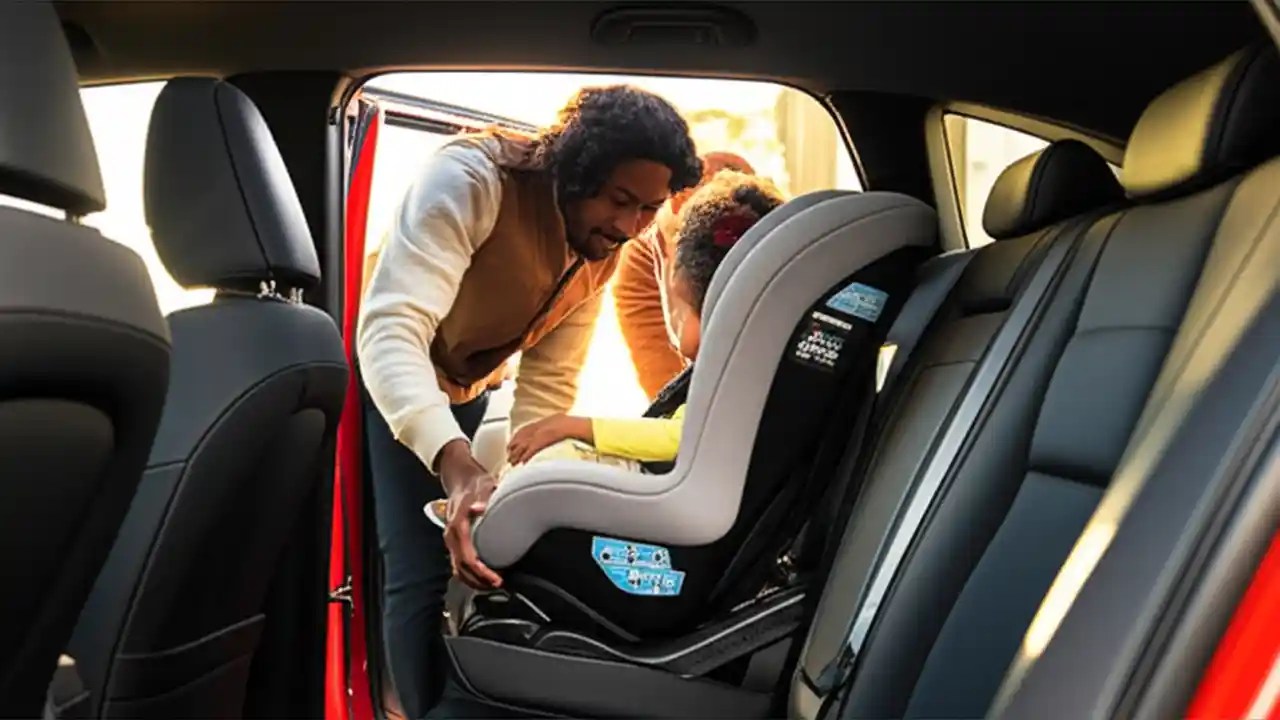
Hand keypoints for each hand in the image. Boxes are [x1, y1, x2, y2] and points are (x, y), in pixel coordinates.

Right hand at [435, 441, 502, 589]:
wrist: (460, 478)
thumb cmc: (474, 483)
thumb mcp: (484, 486)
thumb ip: (483, 497)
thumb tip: (479, 508)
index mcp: (458, 524)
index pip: (466, 556)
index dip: (481, 571)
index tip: (496, 579)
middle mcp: (451, 535)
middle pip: (461, 568)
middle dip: (479, 581)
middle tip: (498, 585)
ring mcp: (451, 539)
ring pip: (458, 569)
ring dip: (474, 580)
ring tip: (492, 584)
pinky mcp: (454, 542)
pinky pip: (459, 564)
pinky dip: (470, 574)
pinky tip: (483, 576)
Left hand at [507, 414, 591, 465]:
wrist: (596, 430)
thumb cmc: (589, 434)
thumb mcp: (573, 432)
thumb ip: (562, 436)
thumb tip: (557, 445)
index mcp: (554, 419)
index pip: (530, 427)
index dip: (519, 437)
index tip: (512, 445)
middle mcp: (549, 422)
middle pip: (526, 433)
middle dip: (516, 445)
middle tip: (509, 456)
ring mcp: (549, 428)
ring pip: (528, 441)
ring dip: (519, 452)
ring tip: (513, 462)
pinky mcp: (551, 435)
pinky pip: (535, 446)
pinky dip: (527, 455)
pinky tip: (523, 462)